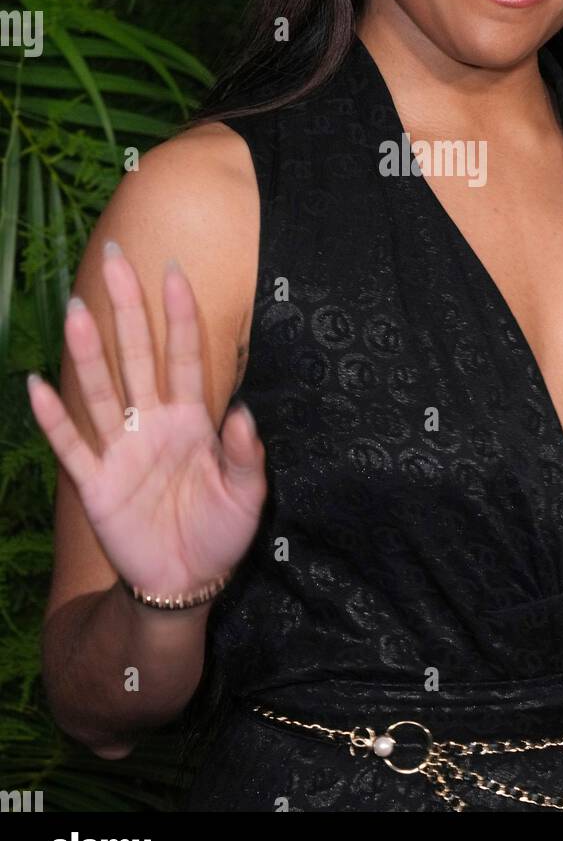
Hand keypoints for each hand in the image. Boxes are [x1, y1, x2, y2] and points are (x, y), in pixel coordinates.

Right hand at [28, 242, 266, 598]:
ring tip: (75, 311)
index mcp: (193, 419)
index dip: (179, 315)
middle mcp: (153, 423)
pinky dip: (53, 417)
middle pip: (136, 356)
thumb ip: (246, 455)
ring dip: (87, 353)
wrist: (187, 581)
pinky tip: (36, 384)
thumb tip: (243, 414)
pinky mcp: (97, 483)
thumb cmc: (220, 532)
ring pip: (101, 390)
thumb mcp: (248, 496)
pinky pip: (71, 445)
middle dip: (126, 308)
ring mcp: (122, 449)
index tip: (174, 271)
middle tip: (114, 259)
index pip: (184, 356)